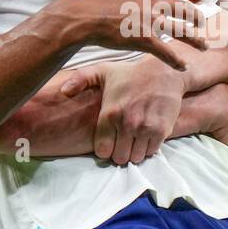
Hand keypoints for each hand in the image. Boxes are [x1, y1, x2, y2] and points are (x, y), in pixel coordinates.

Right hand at [50, 0, 206, 70]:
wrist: (82, 16)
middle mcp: (155, 1)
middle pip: (185, 10)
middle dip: (197, 18)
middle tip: (202, 24)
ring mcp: (151, 20)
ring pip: (182, 31)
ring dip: (195, 40)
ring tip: (203, 46)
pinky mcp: (144, 39)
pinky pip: (167, 52)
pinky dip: (176, 60)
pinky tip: (183, 66)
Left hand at [61, 56, 185, 164]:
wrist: (164, 71)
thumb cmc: (131, 73)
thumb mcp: (103, 71)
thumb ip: (81, 79)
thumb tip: (63, 91)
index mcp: (110, 113)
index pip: (102, 150)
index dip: (104, 148)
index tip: (108, 141)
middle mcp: (127, 123)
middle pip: (119, 157)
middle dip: (119, 152)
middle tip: (121, 142)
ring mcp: (145, 128)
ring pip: (135, 158)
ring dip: (134, 151)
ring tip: (133, 139)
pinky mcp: (161, 130)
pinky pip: (151, 152)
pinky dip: (148, 147)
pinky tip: (145, 136)